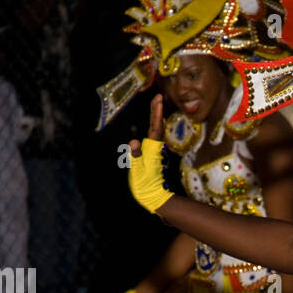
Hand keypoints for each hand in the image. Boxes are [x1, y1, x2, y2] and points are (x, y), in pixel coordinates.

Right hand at [128, 93, 171, 214]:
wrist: (153, 195)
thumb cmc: (144, 184)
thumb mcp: (137, 170)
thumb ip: (135, 155)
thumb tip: (134, 141)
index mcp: (151, 149)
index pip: (154, 128)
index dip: (156, 113)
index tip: (158, 100)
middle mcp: (155, 148)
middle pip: (157, 126)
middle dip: (157, 111)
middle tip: (158, 96)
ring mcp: (155, 151)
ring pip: (156, 130)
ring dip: (156, 116)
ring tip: (157, 104)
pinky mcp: (153, 155)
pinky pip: (154, 137)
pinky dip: (154, 126)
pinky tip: (154, 122)